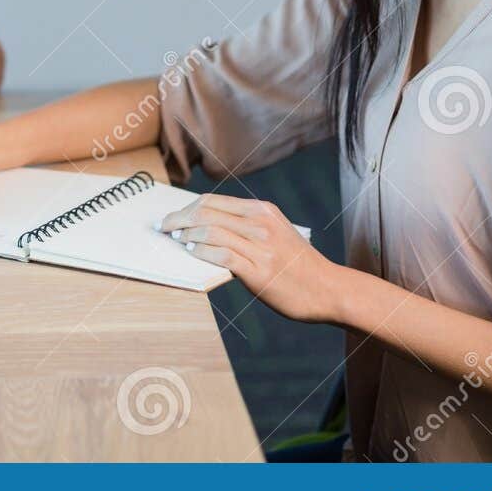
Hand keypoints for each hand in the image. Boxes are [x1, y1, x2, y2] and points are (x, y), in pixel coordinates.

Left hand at [159, 195, 340, 322]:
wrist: (328, 288)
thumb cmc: (298, 265)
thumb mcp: (276, 233)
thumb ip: (246, 227)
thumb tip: (205, 229)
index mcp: (263, 211)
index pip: (213, 201)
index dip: (186, 208)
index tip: (172, 217)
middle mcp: (260, 223)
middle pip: (206, 212)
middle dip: (178, 219)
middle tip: (163, 227)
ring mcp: (260, 246)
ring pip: (210, 231)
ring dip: (186, 235)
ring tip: (175, 240)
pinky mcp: (259, 270)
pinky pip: (221, 254)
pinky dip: (201, 251)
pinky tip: (192, 253)